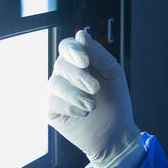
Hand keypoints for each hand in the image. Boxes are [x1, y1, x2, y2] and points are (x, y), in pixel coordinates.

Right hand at [47, 29, 141, 167]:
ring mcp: (57, 92)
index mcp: (80, 61)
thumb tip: (81, 35)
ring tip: (92, 105)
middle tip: (95, 89)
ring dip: (76, 94)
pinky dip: (69, 106)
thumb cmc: (115, 101)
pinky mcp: (52, 110)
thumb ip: (98, 54)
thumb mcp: (113, 73)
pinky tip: (83, 113)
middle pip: (61, 64)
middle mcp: (65, 74)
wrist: (116, 133)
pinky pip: (51, 102)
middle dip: (79, 77)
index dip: (73, 51)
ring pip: (55, 83)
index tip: (85, 61)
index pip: (67, 46)